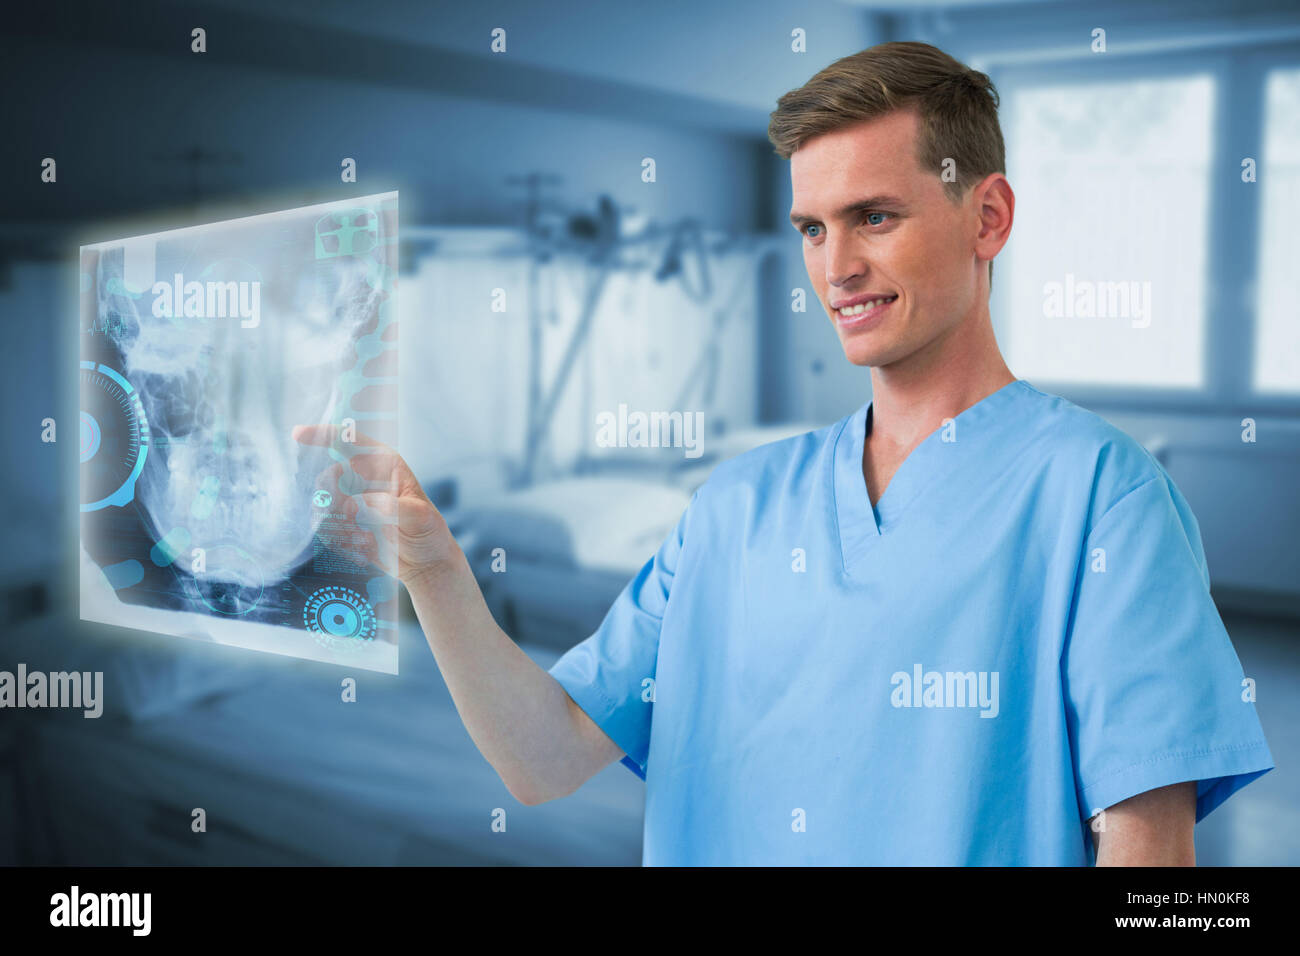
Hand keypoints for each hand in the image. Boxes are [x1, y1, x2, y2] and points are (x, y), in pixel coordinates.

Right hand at [291, 424, 459, 585]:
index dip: (323, 434)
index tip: (298, 434)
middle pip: (328, 477)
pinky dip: (340, 542)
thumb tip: (363, 502)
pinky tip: (364, 550)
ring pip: (323, 506)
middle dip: (331, 497)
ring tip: (366, 539)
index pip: (350, 441)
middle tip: (351, 515)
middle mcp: (363, 481)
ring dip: (338, 526)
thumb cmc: (429, 534)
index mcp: (384, 465)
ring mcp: (352, 504)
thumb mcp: (420, 517)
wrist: (425, 565)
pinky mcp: (345, 528)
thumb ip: (394, 507)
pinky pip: (326, 531)